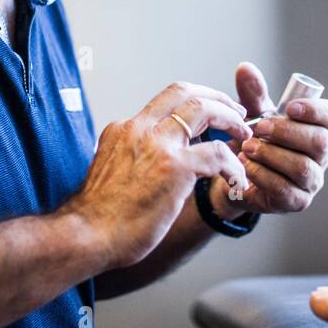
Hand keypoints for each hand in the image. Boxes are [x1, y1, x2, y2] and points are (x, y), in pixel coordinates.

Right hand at [63, 82, 252, 268]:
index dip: (192, 100)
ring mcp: (157, 144)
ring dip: (230, 118)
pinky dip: (233, 163)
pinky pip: (217, 154)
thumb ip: (130, 160)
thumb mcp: (110, 172)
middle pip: (184, 92)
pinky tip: (237, 177)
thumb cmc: (96, 218)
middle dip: (215, 97)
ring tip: (244, 134)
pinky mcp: (175, 167)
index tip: (208, 112)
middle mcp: (139, 128)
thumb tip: (147, 169)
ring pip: (203, 110)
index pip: (163, 101)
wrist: (83, 235)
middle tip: (236, 111)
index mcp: (123, 129)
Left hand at [207, 63, 327, 218]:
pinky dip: (262, 176)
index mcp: (316, 128)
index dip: (316, 110)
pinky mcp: (297, 201)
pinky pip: (285, 190)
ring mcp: (312, 180)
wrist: (236, 174)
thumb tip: (244, 68)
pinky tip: (245, 166)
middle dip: (287, 133)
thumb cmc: (256, 139)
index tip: (289, 108)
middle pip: (320, 141)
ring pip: (303, 167)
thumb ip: (252, 93)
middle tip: (257, 128)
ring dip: (272, 155)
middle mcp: (320, 155)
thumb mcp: (253, 113)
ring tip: (246, 148)